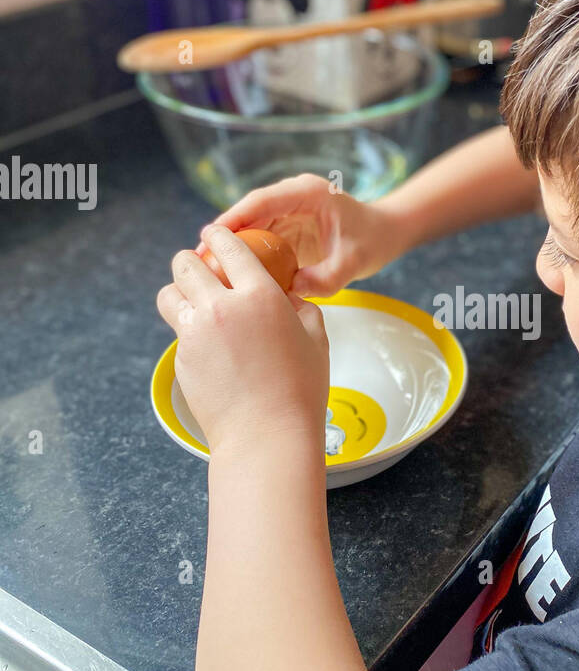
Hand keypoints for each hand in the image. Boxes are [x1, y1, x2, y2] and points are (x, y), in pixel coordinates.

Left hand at [158, 225, 328, 455]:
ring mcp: (197, 332)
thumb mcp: (317, 340)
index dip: (218, 236)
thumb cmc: (301, 390)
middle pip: (185, 263)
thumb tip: (290, 299)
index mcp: (261, 294)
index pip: (230, 247)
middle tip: (200, 271)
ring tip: (193, 302)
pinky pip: (176, 329)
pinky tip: (204, 342)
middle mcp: (223, 306)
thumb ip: (303, 310)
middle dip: (190, 262)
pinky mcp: (182, 356)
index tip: (214, 235)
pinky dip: (185, 327)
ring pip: (169, 293)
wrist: (268, 435)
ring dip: (179, 292)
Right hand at [198, 173, 408, 296]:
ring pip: (250, 224)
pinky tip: (229, 275)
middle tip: (197, 260)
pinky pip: (260, 237)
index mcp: (308, 192)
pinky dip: (246, 254)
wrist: (386, 234)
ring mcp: (288, 209)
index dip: (233, 218)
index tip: (209, 237)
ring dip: (230, 246)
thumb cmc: (373, 242)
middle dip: (223, 234)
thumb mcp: (354, 262)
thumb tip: (291, 290)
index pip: (262, 201)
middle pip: (249, 211)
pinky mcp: (286, 225)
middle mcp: (293, 196)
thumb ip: (326, 277)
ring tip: (206, 271)